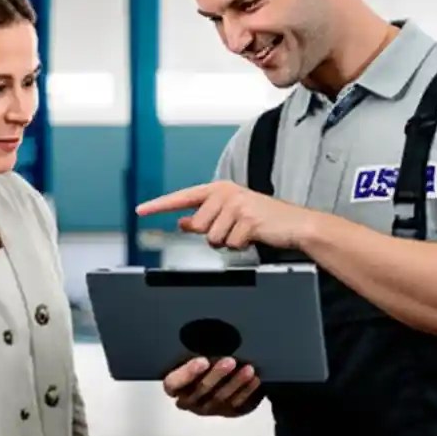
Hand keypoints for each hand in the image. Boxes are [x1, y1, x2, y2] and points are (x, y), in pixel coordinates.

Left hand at [136, 180, 314, 251]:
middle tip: (233, 230)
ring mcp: (236, 205)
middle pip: (197, 226)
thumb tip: (182, 222)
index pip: (183, 197)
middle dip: (212, 235)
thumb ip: (205, 216)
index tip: (140, 210)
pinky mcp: (247, 219)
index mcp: (219, 189)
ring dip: (227, 242)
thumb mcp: (231, 215)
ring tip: (245, 232)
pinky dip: (241, 247)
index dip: (160, 205)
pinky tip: (253, 236)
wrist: (295, 224)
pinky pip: (230, 245)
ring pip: (212, 238)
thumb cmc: (264, 220)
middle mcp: (225, 193)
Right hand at [163, 356, 261, 416]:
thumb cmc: (199, 358)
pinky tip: (254, 380)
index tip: (202, 360)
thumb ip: (193, 348)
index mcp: (175, 385)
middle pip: (200, 390)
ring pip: (220, 398)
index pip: (173, 383)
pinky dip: (246, 392)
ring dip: (235, 383)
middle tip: (230, 361)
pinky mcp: (225, 411)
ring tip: (248, 369)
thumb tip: (207, 331)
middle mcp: (188, 400)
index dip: (187, 374)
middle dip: (217, 375)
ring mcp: (207, 408)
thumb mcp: (191, 352)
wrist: (216, 375)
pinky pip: (236, 405)